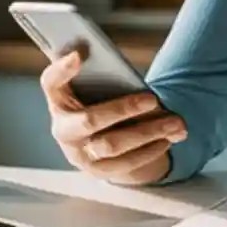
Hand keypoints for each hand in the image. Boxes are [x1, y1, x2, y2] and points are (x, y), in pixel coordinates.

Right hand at [39, 51, 186, 185]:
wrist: (101, 144)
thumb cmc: (102, 104)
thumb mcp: (99, 89)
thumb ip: (108, 76)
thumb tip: (128, 73)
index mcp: (59, 101)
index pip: (51, 83)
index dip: (61, 70)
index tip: (78, 55)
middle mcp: (63, 129)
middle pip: (89, 120)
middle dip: (124, 109)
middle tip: (152, 99)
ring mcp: (78, 154)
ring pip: (112, 145)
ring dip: (147, 132)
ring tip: (175, 122)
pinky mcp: (96, 171)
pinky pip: (124, 163)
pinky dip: (149, 150)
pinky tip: (167, 139)